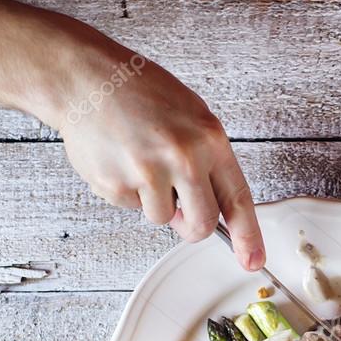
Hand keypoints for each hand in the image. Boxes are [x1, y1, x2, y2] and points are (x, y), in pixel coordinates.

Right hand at [51, 44, 263, 269]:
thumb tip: (214, 207)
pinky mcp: (116, 185)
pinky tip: (119, 159)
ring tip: (141, 161)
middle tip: (180, 207)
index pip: (238, 200)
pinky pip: (131, 207)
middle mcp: (183, 158)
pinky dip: (126, 190)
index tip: (253, 260)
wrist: (87, 79)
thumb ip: (207, 162)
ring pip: (163, 218)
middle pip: (201, 225)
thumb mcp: (192, 118)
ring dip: (153, 200)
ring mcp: (148, 173)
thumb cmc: (141, 94)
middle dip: (192, 225)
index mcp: (209, 140)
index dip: (247, 236)